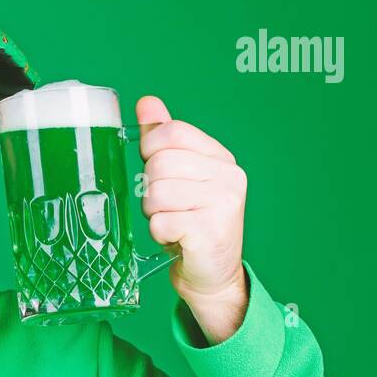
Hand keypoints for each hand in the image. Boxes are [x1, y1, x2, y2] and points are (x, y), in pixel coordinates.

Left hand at [135, 96, 247, 343]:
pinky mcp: (210, 232)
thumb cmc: (191, 222)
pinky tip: (176, 238)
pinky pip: (160, 222)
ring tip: (173, 222)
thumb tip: (147, 102)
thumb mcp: (179, 175)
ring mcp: (223, 204)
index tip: (157, 170)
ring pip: (156, 194)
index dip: (151, 149)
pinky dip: (159, 233)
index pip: (172, 132)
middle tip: (167, 207)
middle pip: (159, 164)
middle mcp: (229, 177)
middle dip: (150, 189)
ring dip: (153, 213)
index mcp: (221, 158)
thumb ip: (163, 138)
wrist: (212, 274)